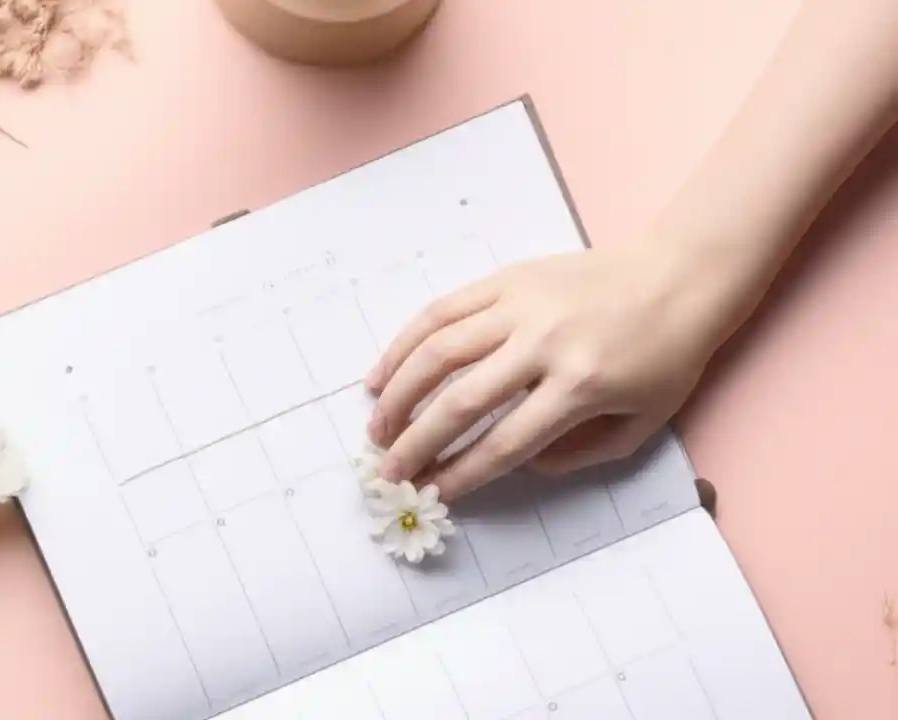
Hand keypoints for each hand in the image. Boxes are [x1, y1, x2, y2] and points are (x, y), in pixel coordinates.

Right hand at [364, 243, 724, 499]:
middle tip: (388, 470)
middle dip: (417, 443)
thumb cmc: (666, 355)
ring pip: (439, 351)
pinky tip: (382, 372)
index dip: (462, 474)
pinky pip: (442, 310)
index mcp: (581, 385)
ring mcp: (520, 305)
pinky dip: (405, 343)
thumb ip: (581, 455)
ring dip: (399, 394)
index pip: (505, 442)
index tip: (432, 493)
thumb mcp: (644, 423)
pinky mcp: (506, 278)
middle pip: (462, 401)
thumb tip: (519, 463)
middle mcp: (543, 344)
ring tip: (377, 427)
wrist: (679, 276)